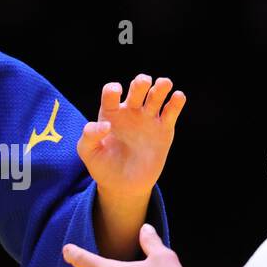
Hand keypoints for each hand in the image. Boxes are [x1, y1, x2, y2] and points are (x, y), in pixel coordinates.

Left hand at [78, 75, 184, 200]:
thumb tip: (105, 125)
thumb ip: (89, 136)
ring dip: (161, 87)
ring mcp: (148, 119)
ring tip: (164, 83)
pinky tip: (178, 96)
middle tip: (144, 82)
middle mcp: (130, 111)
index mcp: (110, 113)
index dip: (113, 90)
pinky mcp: (163, 129)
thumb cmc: (102, 166)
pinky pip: (170, 112)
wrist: (124, 185)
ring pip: (156, 96)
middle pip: (137, 89)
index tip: (115, 94)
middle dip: (141, 82)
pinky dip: (176, 102)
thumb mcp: (88, 152)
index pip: (111, 93)